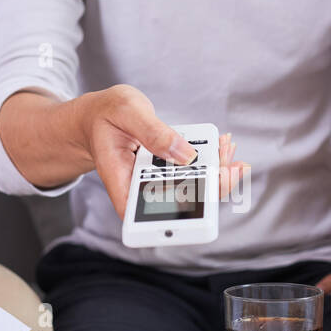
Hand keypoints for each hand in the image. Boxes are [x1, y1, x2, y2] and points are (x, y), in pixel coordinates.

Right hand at [79, 85, 248, 217]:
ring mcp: (156, 183)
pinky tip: (222, 145)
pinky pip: (193, 174)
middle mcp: (140, 190)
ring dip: (215, 172)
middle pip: (178, 206)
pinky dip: (211, 161)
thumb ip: (154, 132)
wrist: (100, 115)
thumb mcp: (126, 112)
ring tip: (227, 147)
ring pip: (192, 191)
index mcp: (121, 183)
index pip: (147, 218)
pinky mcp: (168, 173)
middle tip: (229, 163)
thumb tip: (186, 156)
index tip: (204, 197)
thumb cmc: (106, 114)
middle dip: (210, 187)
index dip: (179, 217)